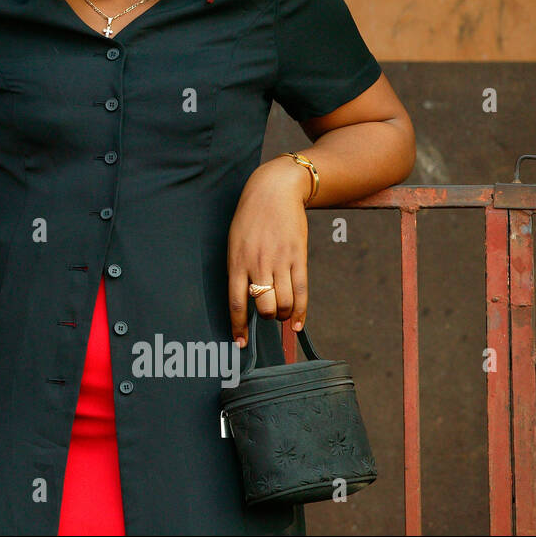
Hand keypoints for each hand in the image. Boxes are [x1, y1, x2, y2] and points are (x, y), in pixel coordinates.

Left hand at [228, 159, 310, 347]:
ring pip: (284, 303)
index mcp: (236, 262)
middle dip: (265, 318)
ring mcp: (279, 261)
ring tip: (279, 312)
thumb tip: (245, 298)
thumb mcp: (234, 243)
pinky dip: (299, 312)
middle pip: (264, 306)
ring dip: (282, 315)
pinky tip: (296, 324)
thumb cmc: (250, 220)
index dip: (238, 326)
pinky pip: (301, 292)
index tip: (240, 343)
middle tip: (265, 314)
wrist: (273, 192)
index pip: (236, 302)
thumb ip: (238, 270)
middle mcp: (257, 264)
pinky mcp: (298, 258)